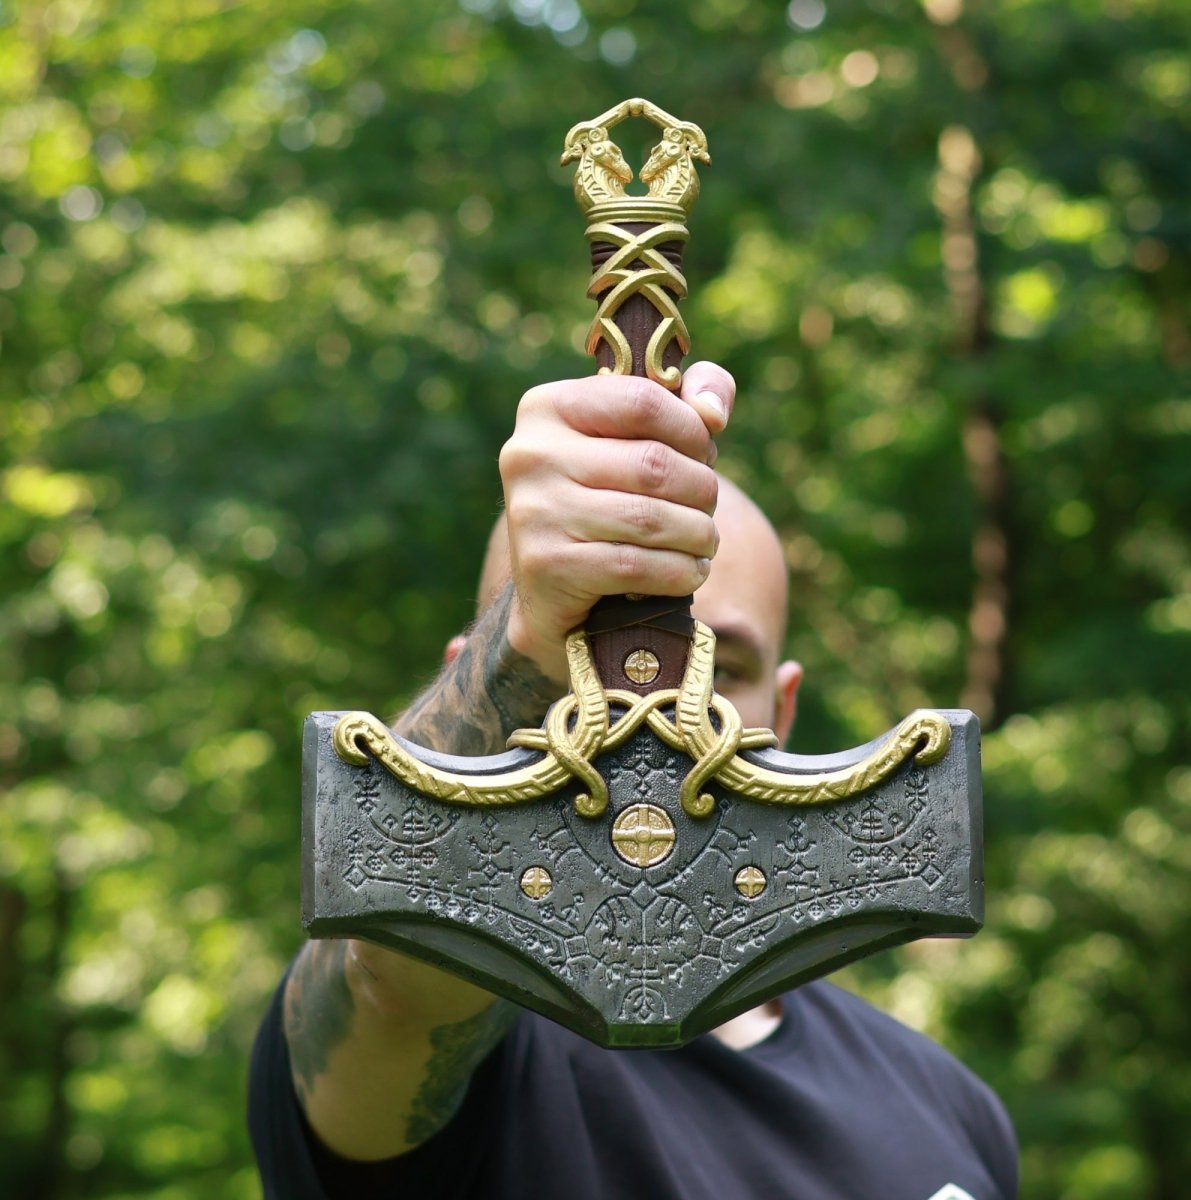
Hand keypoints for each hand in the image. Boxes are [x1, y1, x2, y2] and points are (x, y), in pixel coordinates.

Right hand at [497, 362, 733, 680]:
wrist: (551, 585)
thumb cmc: (607, 495)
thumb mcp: (636, 434)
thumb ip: (688, 394)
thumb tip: (713, 413)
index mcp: (547, 408)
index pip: (643, 401)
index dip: (691, 430)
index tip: (703, 454)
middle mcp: (530, 454)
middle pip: (653, 463)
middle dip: (700, 489)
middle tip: (706, 507)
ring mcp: (533, 511)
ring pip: (649, 518)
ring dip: (697, 534)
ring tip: (705, 541)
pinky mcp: (546, 565)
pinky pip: (635, 566)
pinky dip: (678, 571)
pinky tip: (691, 571)